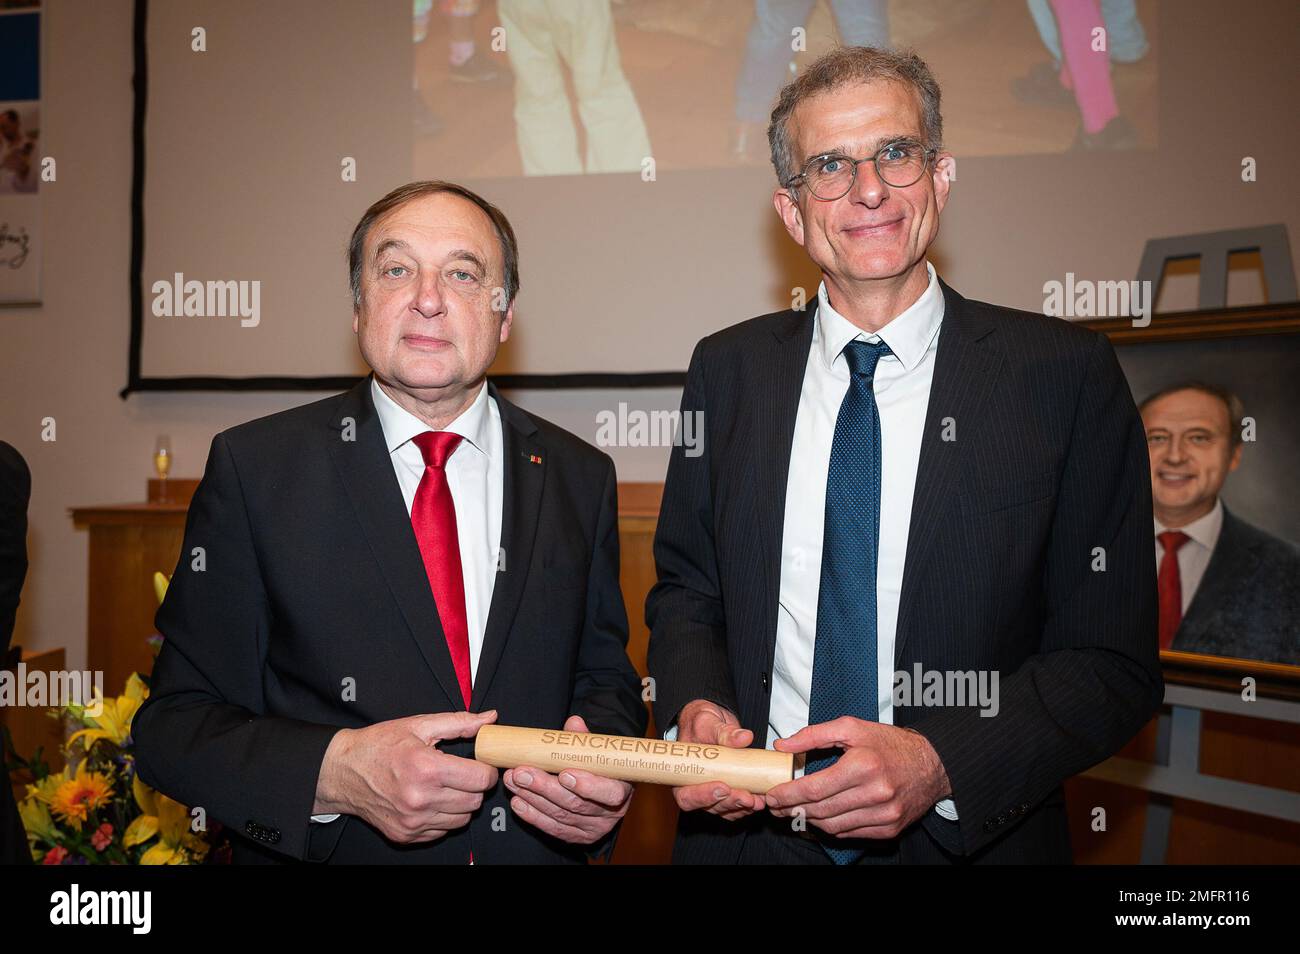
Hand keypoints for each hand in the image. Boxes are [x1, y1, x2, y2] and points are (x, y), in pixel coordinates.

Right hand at [314, 710, 498, 843]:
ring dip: (460, 803)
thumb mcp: (419, 725)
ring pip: (461, 819)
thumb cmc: (379, 745)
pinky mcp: (405, 835)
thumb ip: (459, 722)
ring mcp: (412, 821)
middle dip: (475, 786)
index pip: (481, 779)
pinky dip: (442, 817)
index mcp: (426, 768)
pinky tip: (430, 799)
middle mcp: (420, 799)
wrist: (343, 771)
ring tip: (445, 786)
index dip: (487, 770)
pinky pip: (441, 831)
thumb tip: (489, 719)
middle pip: (475, 802)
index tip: (481, 764)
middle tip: (463, 773)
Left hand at [504, 715, 633, 844]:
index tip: (564, 773)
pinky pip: (552, 828)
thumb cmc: (601, 765)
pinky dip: (532, 815)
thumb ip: (584, 738)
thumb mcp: (599, 750)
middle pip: (575, 804)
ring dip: (532, 797)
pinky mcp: (575, 836)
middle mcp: (609, 813)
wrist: (605, 786)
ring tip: (513, 781)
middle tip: (522, 772)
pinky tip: (518, 801)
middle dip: (544, 787)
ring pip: (559, 815)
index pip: (610, 793)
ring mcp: (592, 828)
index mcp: (622, 789)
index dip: (587, 785)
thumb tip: (573, 723)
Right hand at [669, 699, 764, 819]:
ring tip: (757, 800)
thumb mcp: (709, 724)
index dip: (703, 797)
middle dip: (729, 803)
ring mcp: (712, 791)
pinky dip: (749, 804)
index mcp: (683, 774)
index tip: (722, 787)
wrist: (713, 725)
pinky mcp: (728, 791)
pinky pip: (736, 804)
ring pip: (725, 808)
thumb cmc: (702, 724)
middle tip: (746, 797)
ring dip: (742, 806)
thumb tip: (744, 737)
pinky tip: (760, 798)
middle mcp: (696, 787)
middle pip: (709, 806)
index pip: (686, 796)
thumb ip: (724, 732)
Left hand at [765, 717, 949, 838]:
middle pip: (821, 810)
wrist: (932, 764)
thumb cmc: (890, 743)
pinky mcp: (890, 828)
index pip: (815, 788)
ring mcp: (884, 814)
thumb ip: (814, 735)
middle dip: (792, 808)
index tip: (772, 795)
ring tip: (794, 810)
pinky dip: (831, 827)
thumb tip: (783, 745)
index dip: (788, 794)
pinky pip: (850, 833)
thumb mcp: (852, 727)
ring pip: (833, 825)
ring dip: (809, 820)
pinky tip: (820, 816)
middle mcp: (876, 793)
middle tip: (776, 804)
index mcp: (863, 765)